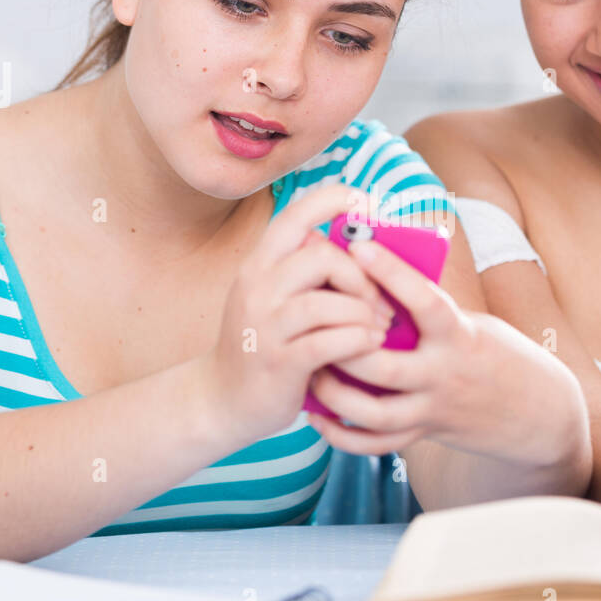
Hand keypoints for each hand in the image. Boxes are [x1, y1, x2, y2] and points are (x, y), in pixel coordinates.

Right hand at [199, 185, 394, 448]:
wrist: (220, 401)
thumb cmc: (264, 345)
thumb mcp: (273, 299)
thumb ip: (304, 273)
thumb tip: (359, 246)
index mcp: (259, 265)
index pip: (294, 215)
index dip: (333, 199)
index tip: (368, 201)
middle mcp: (257, 288)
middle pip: (320, 256)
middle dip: (361, 275)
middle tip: (380, 300)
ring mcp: (265, 326)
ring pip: (326, 302)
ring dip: (364, 312)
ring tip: (380, 326)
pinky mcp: (278, 362)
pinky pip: (327, 342)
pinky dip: (357, 340)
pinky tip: (371, 344)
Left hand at [305, 234, 586, 467]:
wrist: (536, 412)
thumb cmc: (495, 353)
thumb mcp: (472, 322)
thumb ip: (427, 311)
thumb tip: (375, 276)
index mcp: (460, 336)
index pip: (425, 302)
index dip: (392, 274)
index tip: (360, 247)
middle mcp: (445, 375)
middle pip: (386, 368)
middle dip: (346, 348)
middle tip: (316, 323)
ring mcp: (434, 410)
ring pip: (375, 413)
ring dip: (335, 394)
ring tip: (312, 367)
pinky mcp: (425, 434)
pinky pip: (377, 444)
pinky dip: (341, 434)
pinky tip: (317, 414)